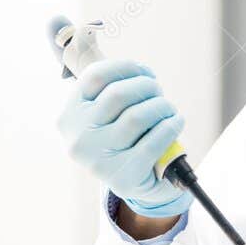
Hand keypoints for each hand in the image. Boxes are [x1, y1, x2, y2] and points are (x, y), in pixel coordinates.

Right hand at [57, 58, 191, 217]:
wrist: (137, 183)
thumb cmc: (123, 138)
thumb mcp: (106, 113)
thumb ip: (109, 86)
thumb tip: (123, 61)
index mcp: (69, 117)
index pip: (95, 76)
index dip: (126, 68)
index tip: (144, 71)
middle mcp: (78, 139)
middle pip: (119, 94)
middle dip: (147, 86)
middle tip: (158, 91)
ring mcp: (98, 161)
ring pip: (137, 116)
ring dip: (161, 106)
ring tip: (168, 108)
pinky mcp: (124, 178)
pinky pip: (154, 142)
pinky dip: (171, 126)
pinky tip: (176, 122)